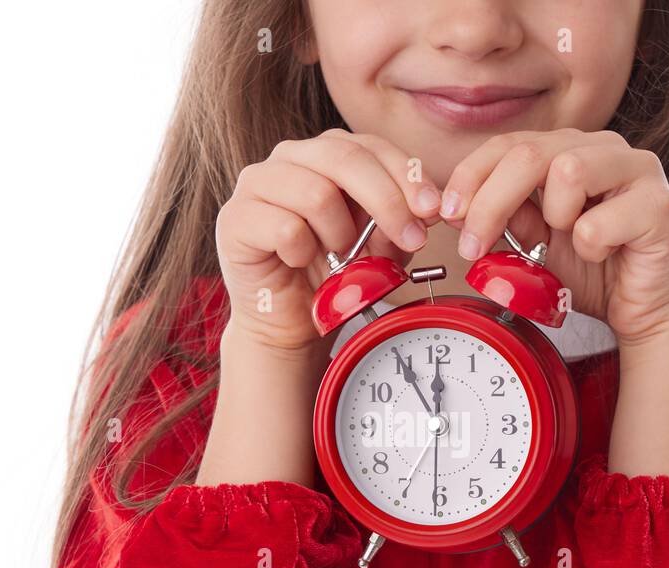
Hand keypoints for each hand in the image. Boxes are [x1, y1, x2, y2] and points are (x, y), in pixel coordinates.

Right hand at [215, 129, 442, 355]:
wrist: (291, 321)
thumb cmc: (334, 276)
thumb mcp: (381, 242)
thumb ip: (402, 217)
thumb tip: (430, 205)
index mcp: (324, 153)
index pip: (370, 145)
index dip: (406, 175)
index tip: (433, 210)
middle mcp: (288, 158)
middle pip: (345, 159)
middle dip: (388, 201)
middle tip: (410, 239)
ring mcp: (256, 184)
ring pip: (317, 194)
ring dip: (339, 236)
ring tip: (335, 258)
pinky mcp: (235, 219)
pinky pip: (285, 228)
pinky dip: (304, 254)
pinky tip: (300, 263)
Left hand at [438, 128, 668, 347]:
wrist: (648, 311)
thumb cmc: (597, 272)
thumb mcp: (535, 243)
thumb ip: (507, 216)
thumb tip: (459, 207)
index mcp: (572, 149)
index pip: (509, 143)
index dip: (471, 177)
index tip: (447, 215)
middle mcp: (605, 149)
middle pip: (529, 152)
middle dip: (489, 203)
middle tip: (472, 246)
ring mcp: (638, 171)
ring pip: (568, 169)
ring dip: (553, 218)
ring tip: (567, 240)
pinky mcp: (659, 206)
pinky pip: (598, 222)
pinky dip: (589, 247)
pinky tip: (602, 255)